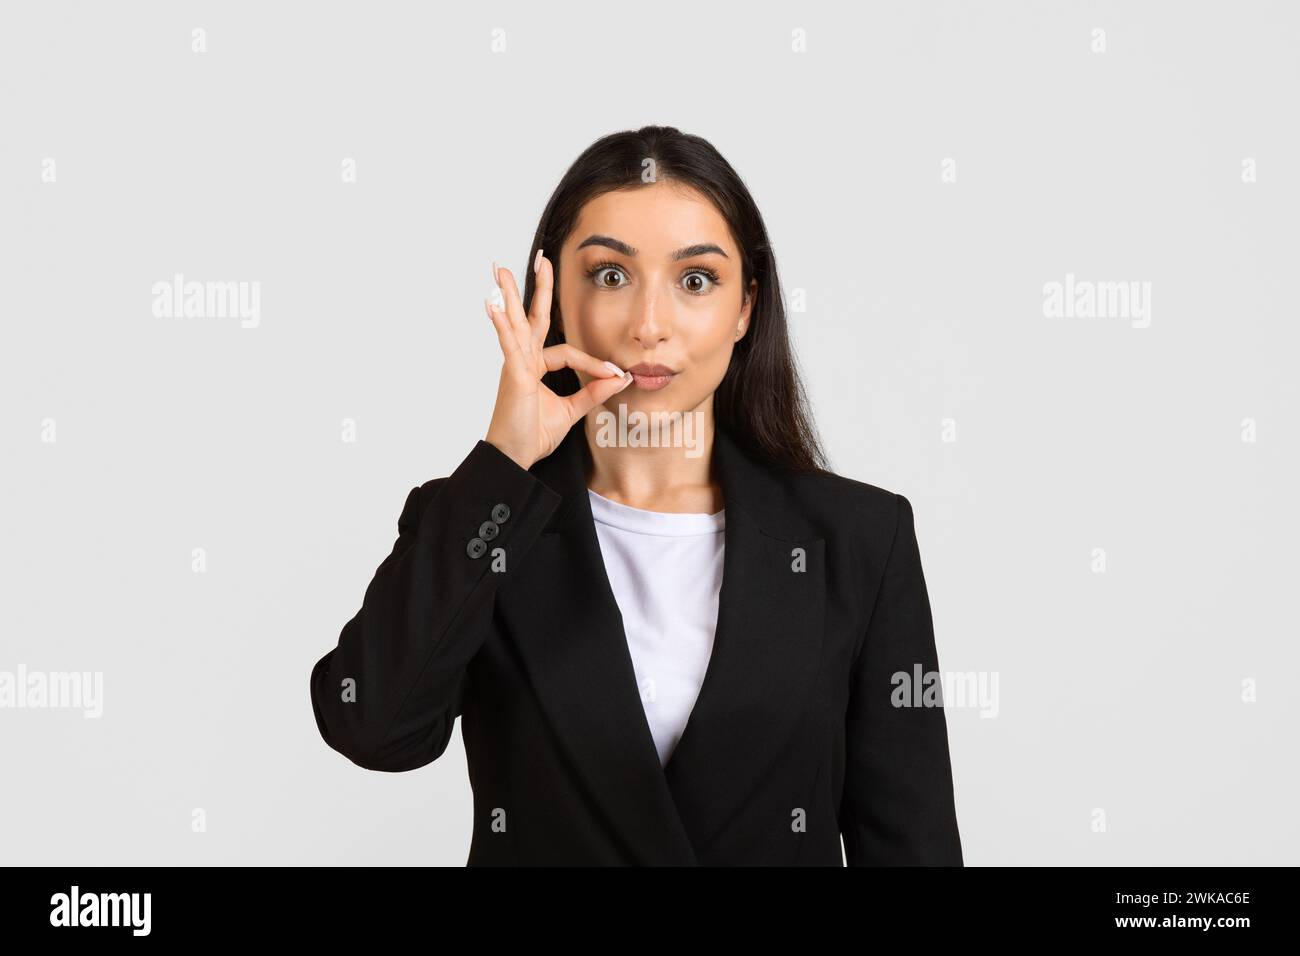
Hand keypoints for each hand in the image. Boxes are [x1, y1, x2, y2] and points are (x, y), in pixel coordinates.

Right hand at [483, 251, 631, 470]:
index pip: (569, 352)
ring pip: (516, 323)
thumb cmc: (533, 434)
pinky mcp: (511, 374)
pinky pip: (509, 345)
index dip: (594, 363)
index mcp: (536, 367)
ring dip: (509, 295)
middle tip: (539, 259)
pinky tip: (493, 305)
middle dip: (538, 288)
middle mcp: (523, 360)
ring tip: (501, 270)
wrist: (515, 457)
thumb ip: (593, 393)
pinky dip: (501, 324)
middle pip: (532, 317)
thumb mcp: (571, 411)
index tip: (617, 375)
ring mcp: (515, 365)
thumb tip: (620, 379)